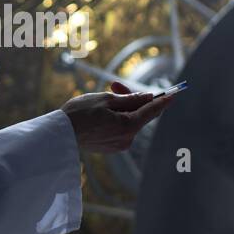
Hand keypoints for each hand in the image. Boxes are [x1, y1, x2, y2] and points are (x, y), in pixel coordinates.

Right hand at [60, 81, 174, 153]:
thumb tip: (147, 97)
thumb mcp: (106, 99)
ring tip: (102, 99)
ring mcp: (119, 145)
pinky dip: (116, 119)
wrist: (59, 134)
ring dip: (122, 108)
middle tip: (115, 85)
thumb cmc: (79, 114)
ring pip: (129, 121)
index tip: (173, 94)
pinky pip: (120, 129)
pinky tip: (100, 113)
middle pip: (139, 115)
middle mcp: (127, 139)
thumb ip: (131, 99)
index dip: (163, 100)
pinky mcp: (111, 148)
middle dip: (131, 99)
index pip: (152, 110)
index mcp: (128, 126)